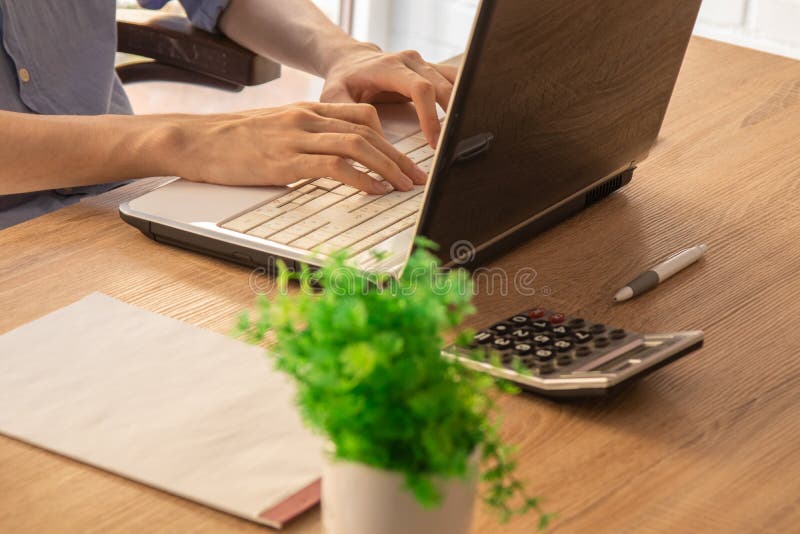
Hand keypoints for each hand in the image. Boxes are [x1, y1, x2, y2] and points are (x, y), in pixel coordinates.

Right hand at [171, 102, 426, 193]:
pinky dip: (361, 179)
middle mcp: (307, 119)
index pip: (363, 116)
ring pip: (358, 145)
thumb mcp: (276, 133)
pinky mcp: (285, 161)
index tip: (405, 162)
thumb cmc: (232, 142)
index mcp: (307, 111)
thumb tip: (336, 162)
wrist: (195, 142)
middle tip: (416, 178)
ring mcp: (296, 137)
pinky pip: (334, 166)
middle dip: (399, 157)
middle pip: (369, 131)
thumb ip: (306, 140)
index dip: (391, 140)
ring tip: (403, 187)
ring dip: (388, 168)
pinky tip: (374, 191)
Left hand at [321, 45, 458, 146]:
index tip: (434, 141)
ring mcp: (424, 64)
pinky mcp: (432, 71)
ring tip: (465, 135)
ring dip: (462, 107)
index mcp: (389, 67)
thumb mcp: (334, 97)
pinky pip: (456, 81)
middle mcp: (411, 61)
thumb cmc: (343, 81)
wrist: (351, 60)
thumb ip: (348, 116)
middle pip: (442, 86)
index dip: (430, 115)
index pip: (420, 88)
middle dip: (451, 117)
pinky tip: (467, 120)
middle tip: (451, 147)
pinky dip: (464, 99)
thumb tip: (370, 141)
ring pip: (455, 81)